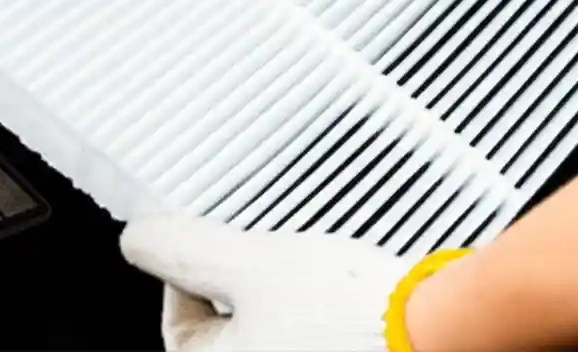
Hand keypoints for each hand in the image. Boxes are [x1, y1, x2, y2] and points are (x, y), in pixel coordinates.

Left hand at [120, 216, 409, 350]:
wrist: (436, 331)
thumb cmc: (348, 316)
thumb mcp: (249, 264)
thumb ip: (186, 250)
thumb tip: (141, 239)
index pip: (182, 328)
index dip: (193, 276)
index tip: (216, 249)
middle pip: (229, 331)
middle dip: (244, 288)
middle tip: (269, 259)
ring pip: (273, 332)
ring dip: (283, 299)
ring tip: (310, 273)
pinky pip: (311, 337)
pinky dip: (317, 314)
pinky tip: (339, 292)